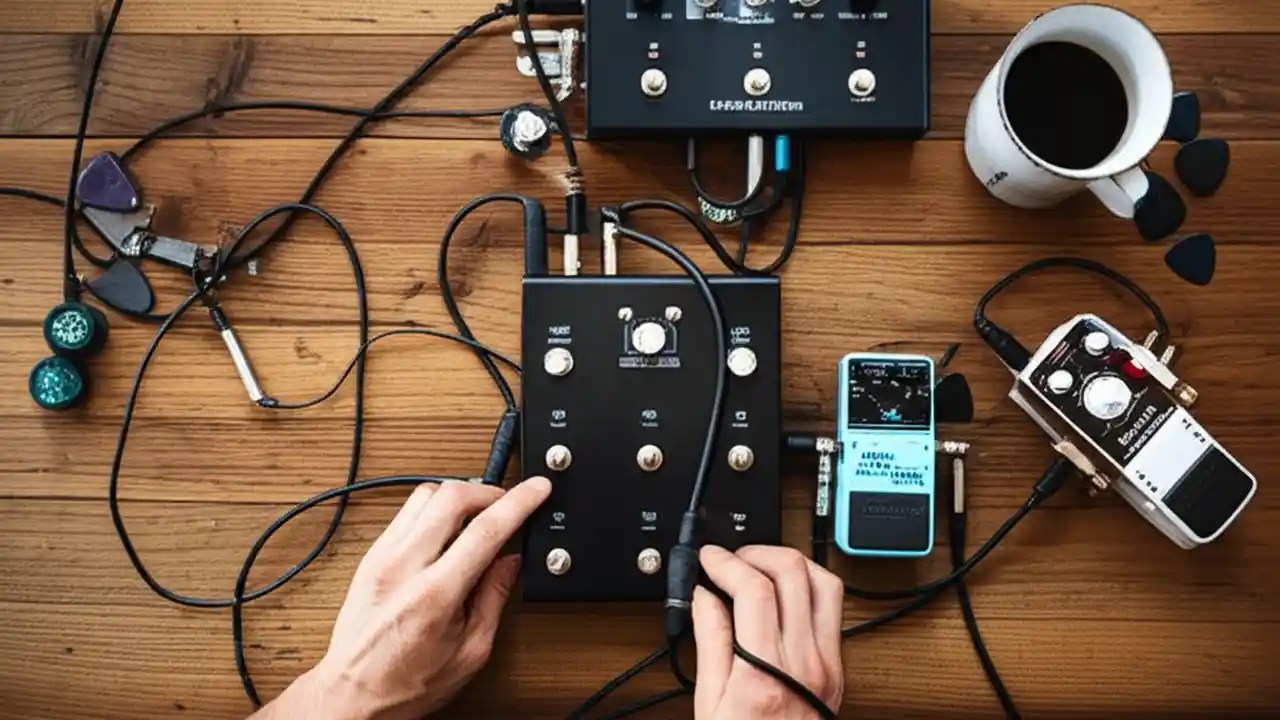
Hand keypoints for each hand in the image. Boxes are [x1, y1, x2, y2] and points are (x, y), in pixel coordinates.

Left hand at [252, 476, 551, 719]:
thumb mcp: (471, 650)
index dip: (519, 502)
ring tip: (476, 517)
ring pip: (425, 495)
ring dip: (458, 497)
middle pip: (452, 496)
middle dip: (489, 490)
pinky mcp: (370, 556)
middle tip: (508, 502)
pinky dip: (433, 510)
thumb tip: (512, 560)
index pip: (486, 529)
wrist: (353, 694)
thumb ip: (494, 598)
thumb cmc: (407, 682)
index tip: (537, 489)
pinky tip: (446, 529)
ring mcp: (382, 557)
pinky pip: (406, 512)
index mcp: (436, 594)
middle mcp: (404, 567)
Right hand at [692, 545, 844, 719]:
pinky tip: (784, 593)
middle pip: (793, 573)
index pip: (755, 589)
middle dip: (757, 552)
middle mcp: (805, 662)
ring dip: (790, 563)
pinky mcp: (839, 668)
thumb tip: (703, 595)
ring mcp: (828, 664)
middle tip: (732, 559)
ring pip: (823, 583)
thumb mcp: (709, 701)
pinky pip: (832, 609)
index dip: (727, 561)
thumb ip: (709, 640)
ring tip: (759, 568)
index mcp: (765, 672)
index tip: (709, 558)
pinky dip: (808, 587)